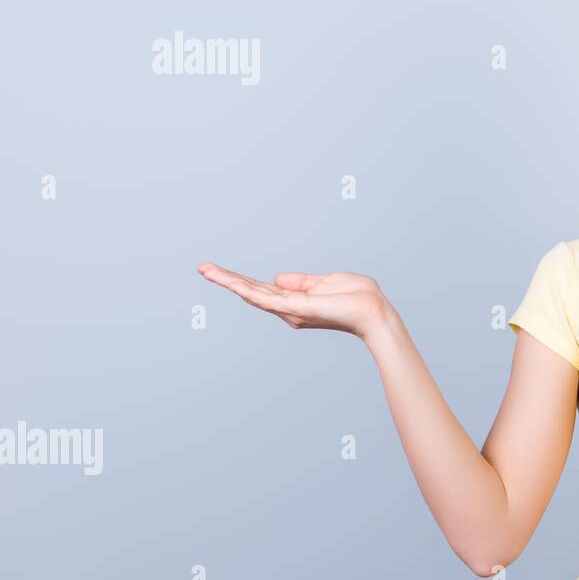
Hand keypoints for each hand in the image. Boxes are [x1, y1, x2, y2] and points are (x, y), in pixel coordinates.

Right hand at [197, 263, 390, 339]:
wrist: (374, 311)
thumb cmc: (358, 298)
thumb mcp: (325, 282)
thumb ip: (301, 282)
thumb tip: (277, 278)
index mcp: (296, 301)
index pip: (263, 288)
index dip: (242, 280)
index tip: (221, 271)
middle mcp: (289, 309)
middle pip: (252, 292)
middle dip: (227, 280)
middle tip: (202, 268)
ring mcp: (290, 310)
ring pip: (252, 294)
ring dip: (228, 282)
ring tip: (206, 270)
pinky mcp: (296, 308)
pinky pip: (266, 298)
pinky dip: (247, 289)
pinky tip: (230, 282)